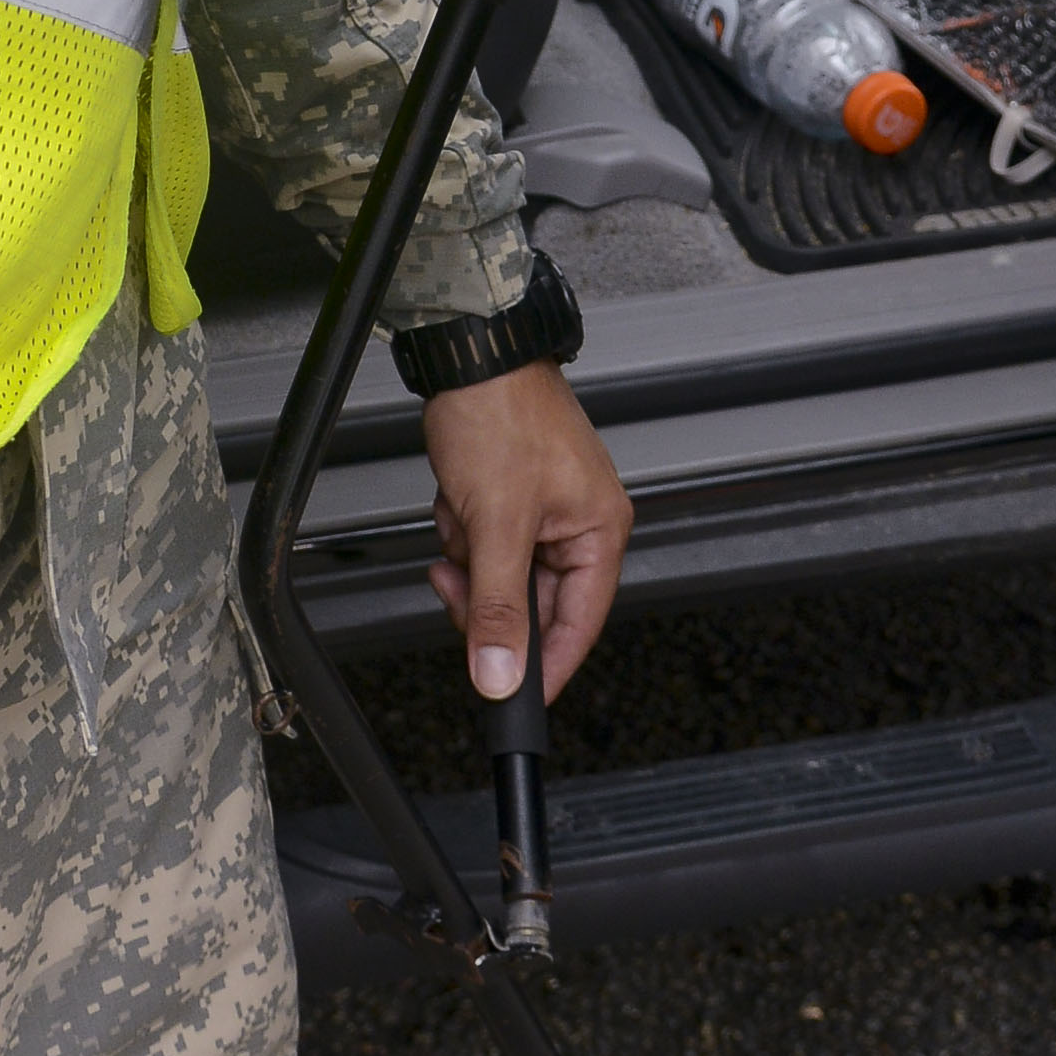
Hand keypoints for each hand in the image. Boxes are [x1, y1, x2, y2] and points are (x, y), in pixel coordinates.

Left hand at [423, 359, 630, 703]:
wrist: (469, 355)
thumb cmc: (501, 414)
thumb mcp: (496, 524)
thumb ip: (499, 607)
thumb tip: (502, 674)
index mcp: (599, 531)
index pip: (577, 626)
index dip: (543, 668)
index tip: (512, 700)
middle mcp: (581, 523)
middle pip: (533, 604)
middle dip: (486, 590)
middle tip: (459, 577)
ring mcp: (545, 509)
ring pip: (500, 575)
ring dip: (470, 555)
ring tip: (461, 516)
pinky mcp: (512, 496)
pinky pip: (484, 544)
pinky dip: (462, 529)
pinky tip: (456, 499)